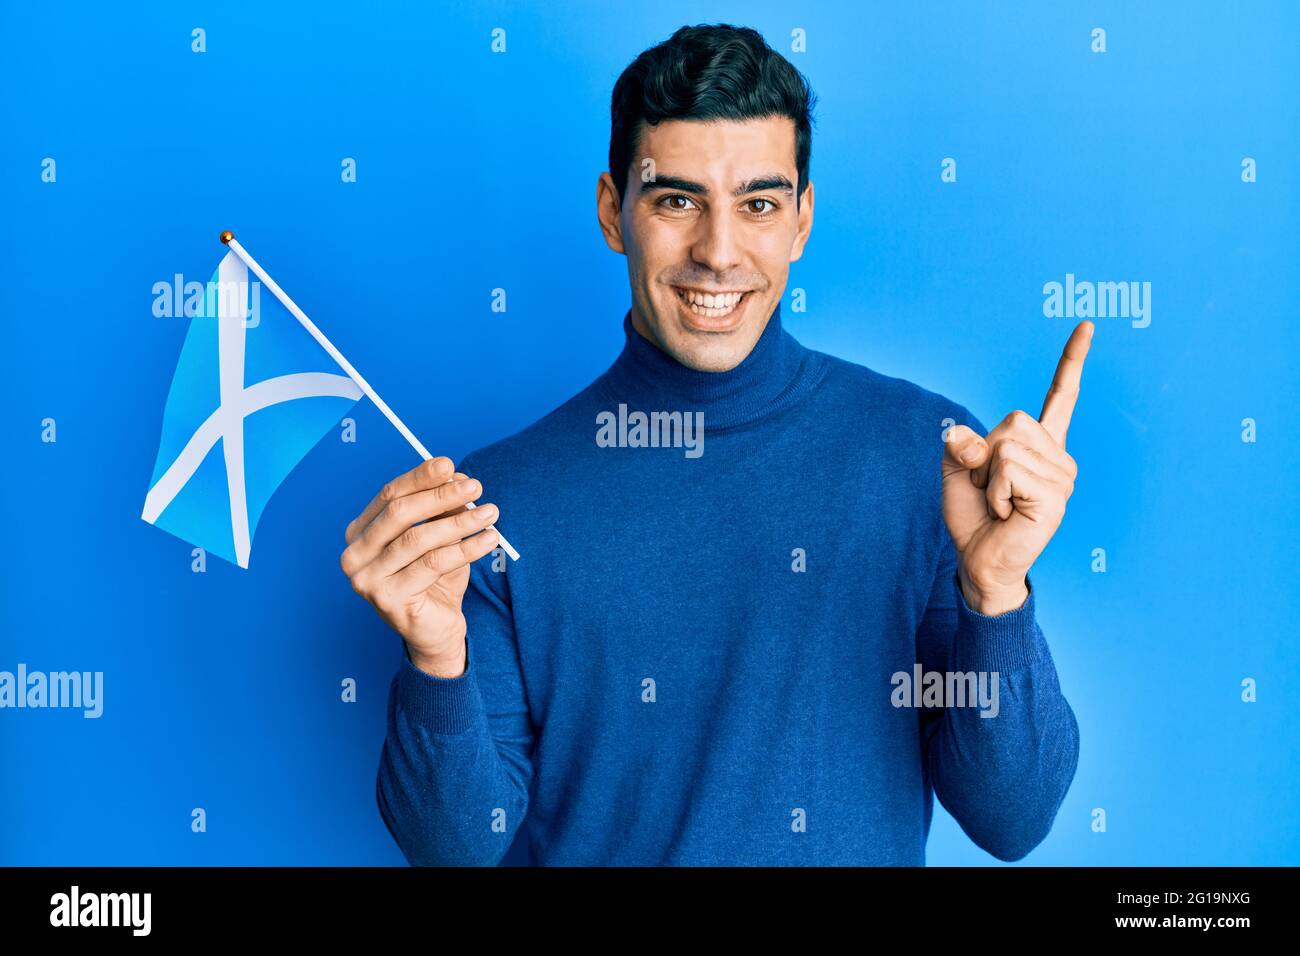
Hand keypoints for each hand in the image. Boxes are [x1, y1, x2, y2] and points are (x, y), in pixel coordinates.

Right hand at [340, 457, 500, 676]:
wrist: (436, 630)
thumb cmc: (434, 579)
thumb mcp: (440, 536)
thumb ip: (441, 507)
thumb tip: (456, 474)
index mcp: (360, 533)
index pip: (389, 496)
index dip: (420, 478)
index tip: (450, 464)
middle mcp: (354, 555)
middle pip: (399, 514)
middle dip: (440, 496)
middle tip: (475, 487)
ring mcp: (366, 580)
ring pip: (418, 539)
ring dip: (459, 522)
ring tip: (490, 513)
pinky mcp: (387, 600)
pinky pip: (433, 565)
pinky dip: (466, 549)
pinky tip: (488, 539)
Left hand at [941, 321, 1092, 614]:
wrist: (978, 560)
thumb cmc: (973, 516)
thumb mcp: (955, 470)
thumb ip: (959, 444)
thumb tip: (968, 439)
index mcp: (1039, 444)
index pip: (1061, 395)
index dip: (1072, 361)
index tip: (1087, 325)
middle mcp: (1058, 456)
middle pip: (1012, 421)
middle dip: (984, 454)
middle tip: (991, 489)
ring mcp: (1062, 476)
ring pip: (1006, 446)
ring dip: (987, 478)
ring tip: (1000, 504)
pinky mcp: (1056, 496)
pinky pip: (1009, 471)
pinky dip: (994, 493)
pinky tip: (1007, 513)